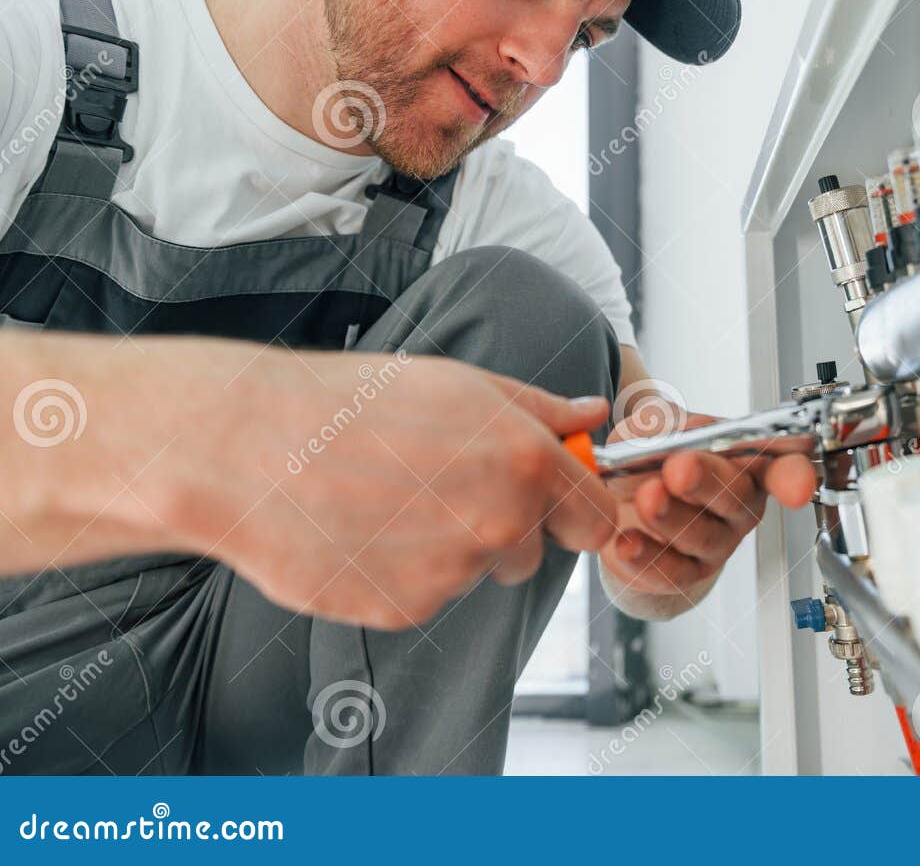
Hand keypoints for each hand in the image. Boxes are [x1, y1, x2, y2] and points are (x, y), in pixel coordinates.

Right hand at [4, 333, 618, 629]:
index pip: (596, 520)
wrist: (247, 449)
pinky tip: (359, 529)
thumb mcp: (460, 384)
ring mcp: (453, 574)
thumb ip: (539, 409)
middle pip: (533, 552)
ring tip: (385, 499)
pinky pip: (424, 596)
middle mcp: (500, 525)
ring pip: (473, 571)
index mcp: (526, 464)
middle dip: (503, 526)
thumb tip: (594, 416)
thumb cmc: (351, 404)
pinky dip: (400, 572)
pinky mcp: (404, 610)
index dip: (577, 510)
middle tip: (437, 483)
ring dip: (447, 547)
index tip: (555, 502)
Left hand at [597, 410, 816, 600]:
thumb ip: (665, 423)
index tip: (797, 487)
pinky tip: (628, 542)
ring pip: (701, 535)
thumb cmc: (653, 458)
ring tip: (645, 498)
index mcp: (745, 462)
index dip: (794, 478)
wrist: (620, 502)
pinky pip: (671, 572)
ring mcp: (717, 542)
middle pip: (734, 497)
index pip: (781, 468)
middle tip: (679, 468)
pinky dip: (647, 558)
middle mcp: (739, 504)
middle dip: (706, 481)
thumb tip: (678, 427)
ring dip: (670, 517)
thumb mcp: (654, 427)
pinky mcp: (687, 573)